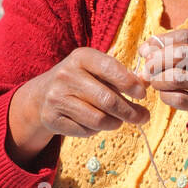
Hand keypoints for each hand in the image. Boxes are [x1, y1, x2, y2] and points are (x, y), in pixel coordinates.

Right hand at [8, 49, 149, 161]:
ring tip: (120, 120)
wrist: (42, 96)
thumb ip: (121, 75)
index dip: (130, 83)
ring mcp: (56, 97)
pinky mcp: (52, 118)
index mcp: (81, 57)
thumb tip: (145, 84)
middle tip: (143, 117)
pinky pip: (85, 130)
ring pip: (98, 119)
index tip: (142, 94)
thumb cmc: (81, 81)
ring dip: (115, 123)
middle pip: (107, 100)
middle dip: (130, 111)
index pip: (110, 68)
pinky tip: (96, 124)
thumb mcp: (96, 70)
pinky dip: (96, 130)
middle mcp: (66, 75)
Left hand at [137, 29, 187, 127]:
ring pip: (177, 78)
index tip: (145, 51)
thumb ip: (170, 46)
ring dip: (158, 80)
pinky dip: (165, 96)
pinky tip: (165, 94)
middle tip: (148, 68)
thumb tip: (145, 50)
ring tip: (155, 81)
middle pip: (180, 55)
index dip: (159, 42)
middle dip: (156, 61)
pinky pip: (178, 98)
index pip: (184, 36)